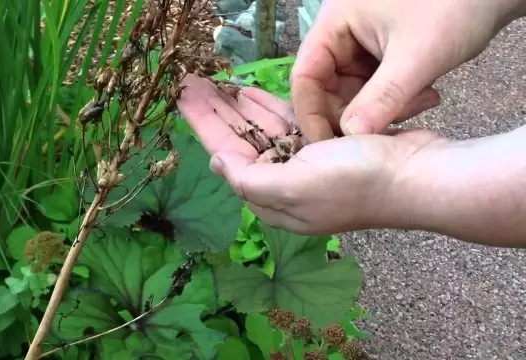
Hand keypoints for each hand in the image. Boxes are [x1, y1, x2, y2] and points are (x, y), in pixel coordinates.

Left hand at [176, 74, 445, 234]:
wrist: (417, 176)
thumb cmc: (355, 183)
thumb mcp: (294, 188)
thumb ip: (250, 180)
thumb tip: (217, 164)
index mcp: (272, 199)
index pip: (227, 158)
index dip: (203, 127)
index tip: (183, 100)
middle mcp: (284, 185)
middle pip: (240, 142)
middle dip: (215, 113)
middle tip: (192, 84)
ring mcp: (306, 165)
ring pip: (262, 131)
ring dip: (240, 108)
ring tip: (216, 84)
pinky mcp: (325, 147)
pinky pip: (288, 124)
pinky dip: (270, 109)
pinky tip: (251, 93)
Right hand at [290, 0, 523, 141]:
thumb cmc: (455, 6)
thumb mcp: (417, 56)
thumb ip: (382, 98)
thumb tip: (352, 136)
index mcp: (335, 22)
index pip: (305, 76)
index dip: (311, 113)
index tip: (328, 147)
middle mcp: (341, 34)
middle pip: (327, 88)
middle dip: (356, 113)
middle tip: (388, 127)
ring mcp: (362, 45)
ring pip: (354, 93)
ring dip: (382, 109)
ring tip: (421, 102)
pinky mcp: (382, 55)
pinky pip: (375, 89)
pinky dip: (395, 100)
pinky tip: (425, 96)